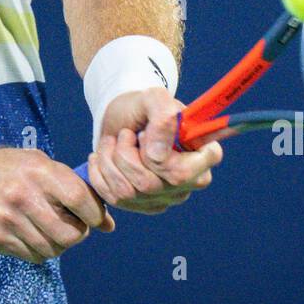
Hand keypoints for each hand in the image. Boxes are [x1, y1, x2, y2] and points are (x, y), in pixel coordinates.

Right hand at [0, 147, 113, 263]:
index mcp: (38, 170)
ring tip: (50, 230)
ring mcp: (9, 219)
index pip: (80, 199)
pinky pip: (34, 256)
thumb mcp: (36, 163)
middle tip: (72, 226)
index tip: (94, 217)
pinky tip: (32, 235)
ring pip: (53, 249)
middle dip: (78, 234)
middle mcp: (24, 194)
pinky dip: (40, 251)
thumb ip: (72, 187)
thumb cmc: (4, 170)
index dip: (95, 213)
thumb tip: (108, 224)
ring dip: (58, 244)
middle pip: (71, 233)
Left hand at [87, 87, 221, 213]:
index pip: (182, 173)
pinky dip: (99, 173)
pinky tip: (102, 157)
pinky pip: (113, 198)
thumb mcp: (154, 98)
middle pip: (149, 185)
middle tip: (125, 134)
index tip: (143, 134)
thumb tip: (158, 156)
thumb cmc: (144, 108)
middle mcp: (190, 182)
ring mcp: (166, 197)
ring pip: (127, 193)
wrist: (122, 117)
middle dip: (125, 155)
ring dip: (109, 161)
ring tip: (112, 142)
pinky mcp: (142, 205)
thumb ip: (164, 117)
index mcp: (204, 156)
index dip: (155, 156)